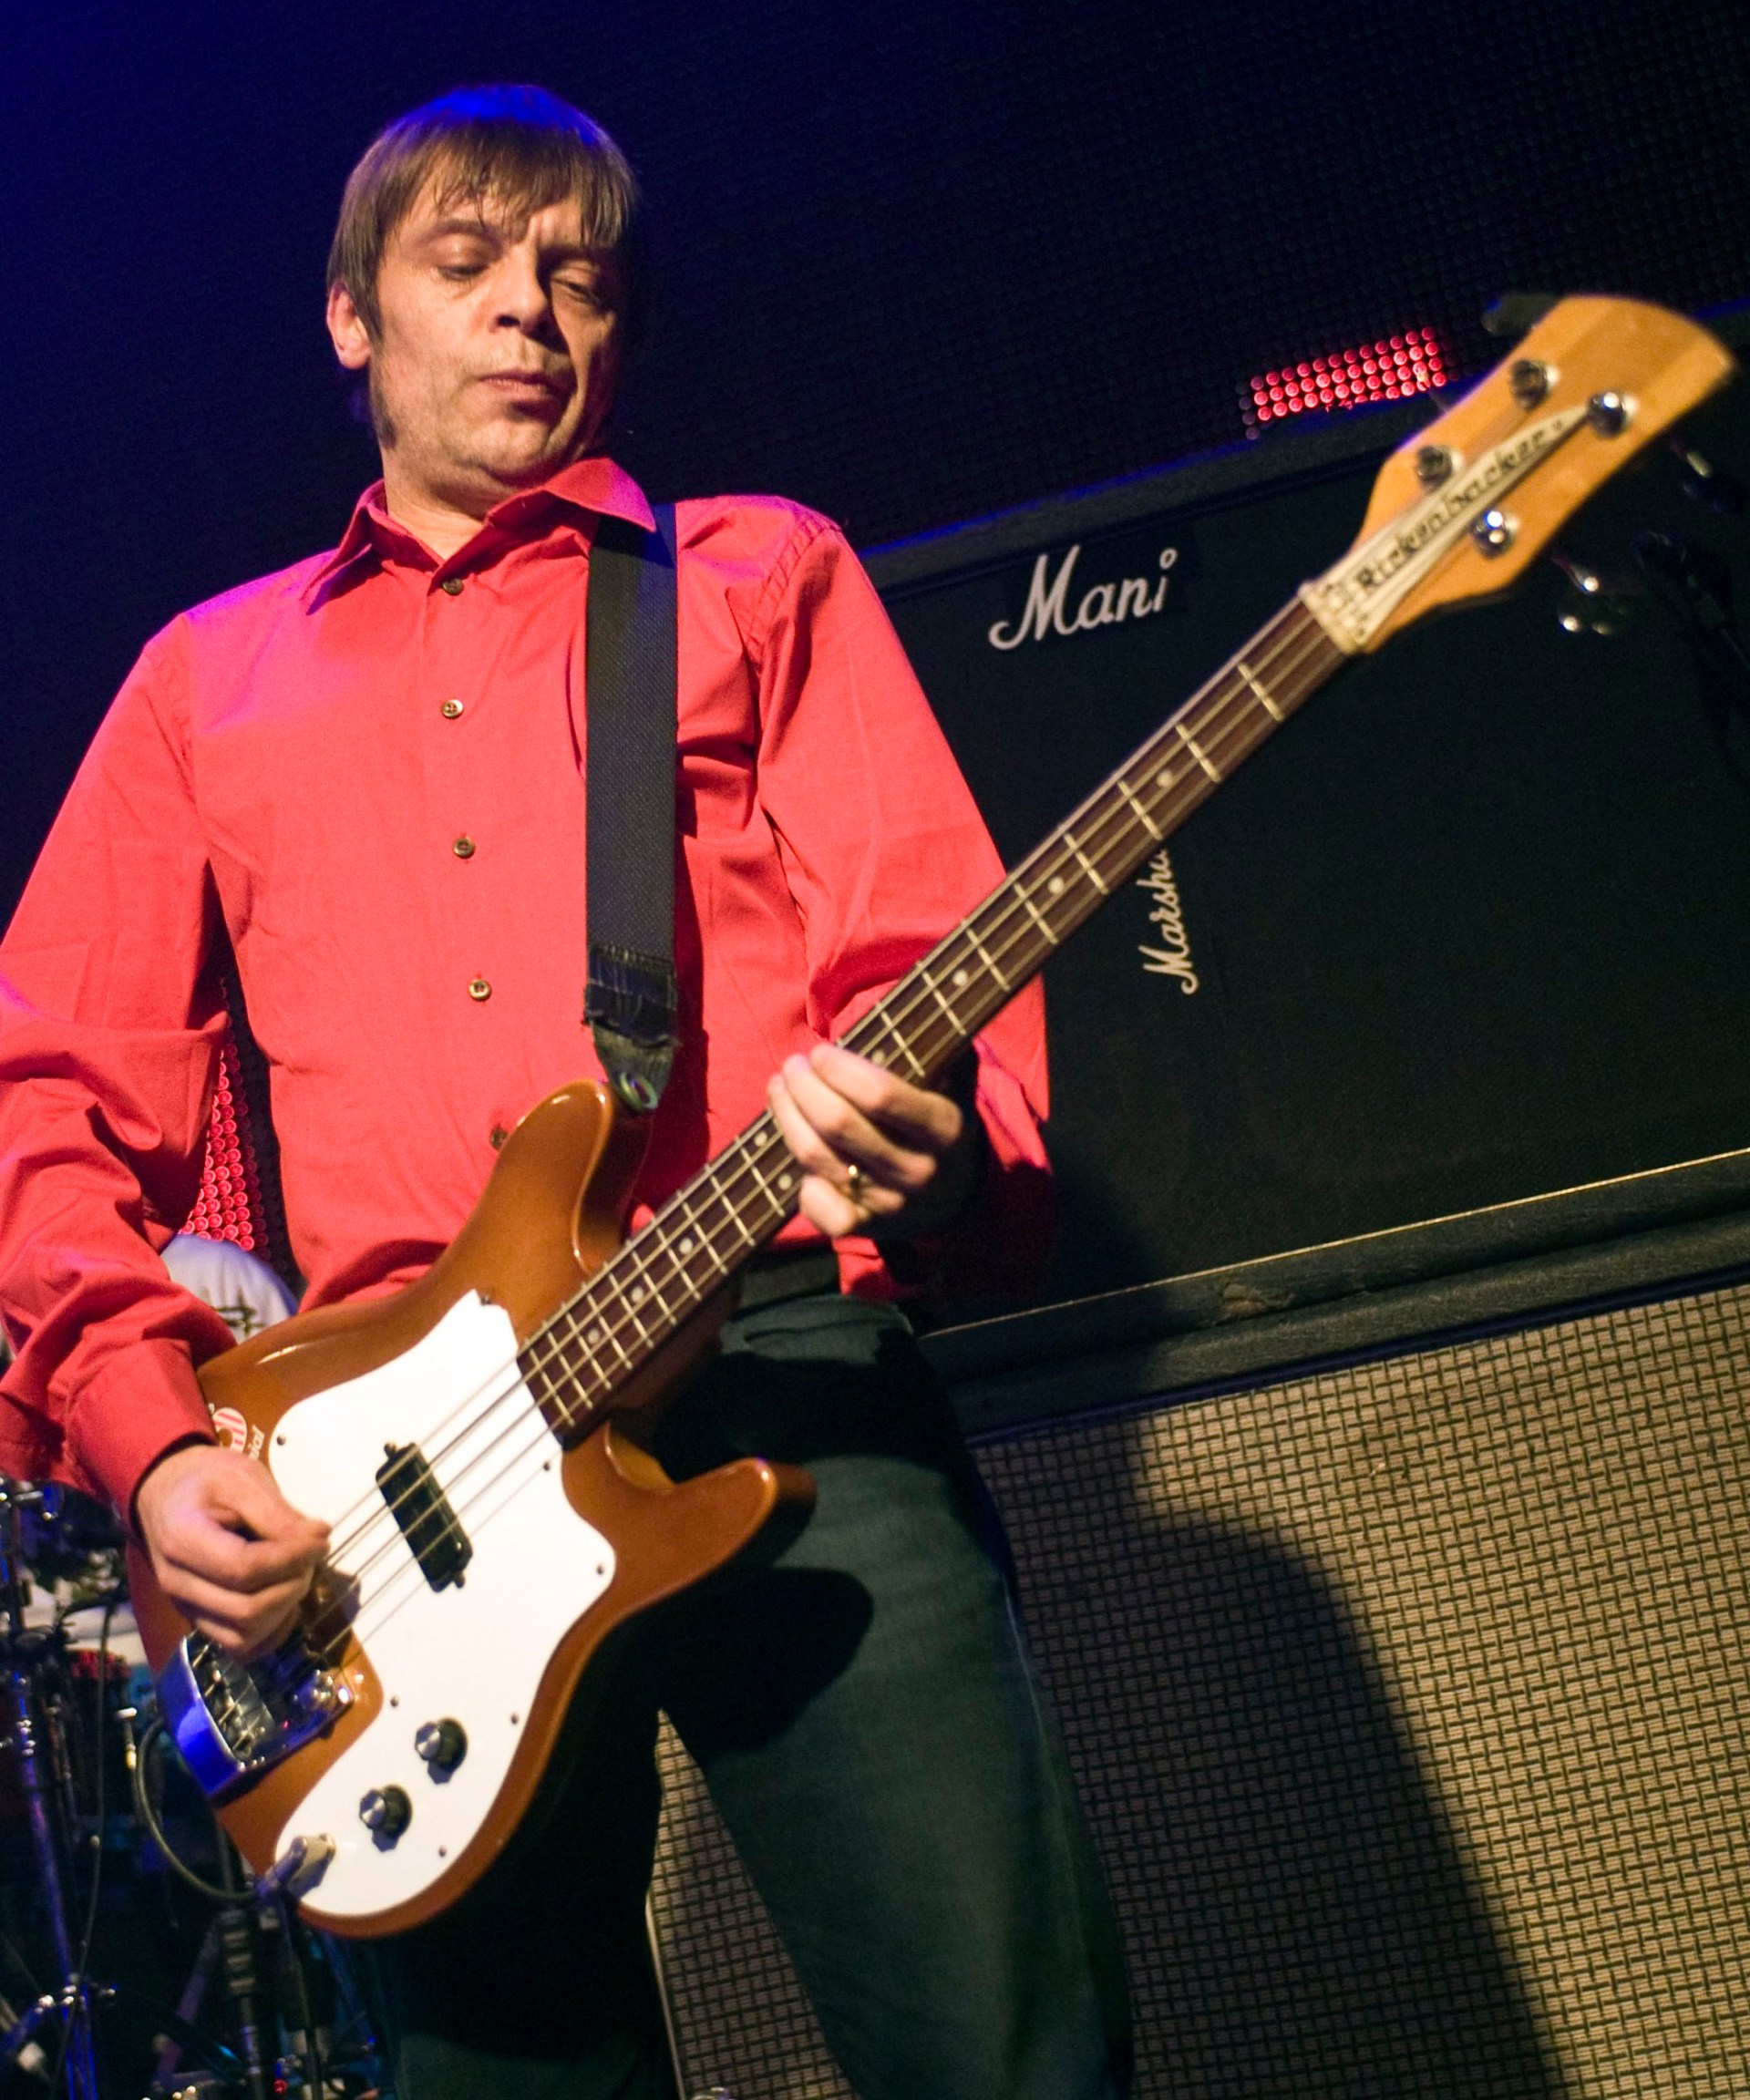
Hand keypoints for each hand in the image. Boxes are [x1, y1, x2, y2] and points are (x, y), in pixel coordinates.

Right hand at [134, 1441, 329, 1658]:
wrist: (167, 1494)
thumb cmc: (206, 1481)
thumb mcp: (242, 1479)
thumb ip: (277, 1513)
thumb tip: (318, 1539)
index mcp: (182, 1541)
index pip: (244, 1569)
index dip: (292, 1558)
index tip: (321, 1537)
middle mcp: (177, 1584)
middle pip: (246, 1610)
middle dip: (292, 1584)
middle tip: (311, 1555)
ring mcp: (186, 1608)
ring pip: (243, 1637)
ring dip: (284, 1610)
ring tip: (298, 1573)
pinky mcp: (200, 1620)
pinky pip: (240, 1647)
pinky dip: (272, 1632)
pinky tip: (287, 1601)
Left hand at [766, 1043, 981, 1240]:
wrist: (957, 1195)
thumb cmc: (941, 1121)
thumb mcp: (955, 1084)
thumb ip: (941, 1047)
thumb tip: (909, 1010)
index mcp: (943, 1128)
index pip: (880, 1096)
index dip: (840, 1069)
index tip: (820, 1053)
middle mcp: (917, 1169)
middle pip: (838, 1124)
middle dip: (803, 1087)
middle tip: (792, 1066)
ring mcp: (890, 1202)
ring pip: (818, 1158)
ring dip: (788, 1116)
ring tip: (780, 1087)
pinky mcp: (866, 1228)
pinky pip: (822, 1211)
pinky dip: (802, 1181)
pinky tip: (796, 1148)